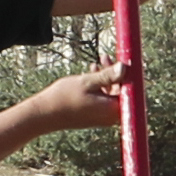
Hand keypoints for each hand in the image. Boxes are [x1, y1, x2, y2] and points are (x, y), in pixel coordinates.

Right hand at [16, 57, 134, 136]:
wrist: (44, 114)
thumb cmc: (64, 98)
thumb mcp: (88, 82)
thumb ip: (108, 75)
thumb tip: (125, 67)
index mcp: (113, 109)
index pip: (131, 90)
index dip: (130, 74)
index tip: (126, 60)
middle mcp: (111, 116)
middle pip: (123, 91)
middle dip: (117, 73)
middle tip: (108, 57)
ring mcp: (103, 117)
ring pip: (112, 93)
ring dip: (107, 77)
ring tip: (98, 62)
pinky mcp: (94, 116)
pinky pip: (103, 99)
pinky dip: (100, 86)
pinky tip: (91, 74)